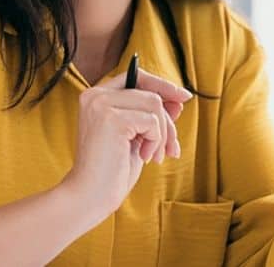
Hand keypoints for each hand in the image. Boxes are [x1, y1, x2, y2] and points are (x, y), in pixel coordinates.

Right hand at [60, 68, 191, 215]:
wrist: (90, 196)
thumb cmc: (111, 171)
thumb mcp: (137, 138)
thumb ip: (153, 116)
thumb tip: (179, 99)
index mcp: (96, 97)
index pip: (135, 77)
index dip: (161, 85)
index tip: (184, 97)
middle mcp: (95, 95)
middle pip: (150, 93)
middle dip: (167, 123)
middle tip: (171, 149)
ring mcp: (101, 104)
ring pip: (154, 104)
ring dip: (162, 134)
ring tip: (153, 156)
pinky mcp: (111, 118)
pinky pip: (151, 121)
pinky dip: (155, 141)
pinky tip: (143, 157)